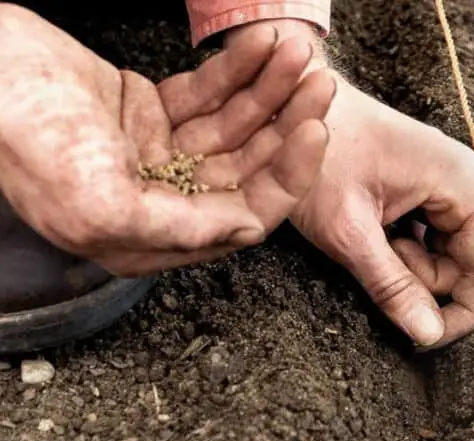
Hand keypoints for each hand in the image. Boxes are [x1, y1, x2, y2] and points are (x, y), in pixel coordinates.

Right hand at [0, 5, 332, 275]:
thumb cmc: (22, 137)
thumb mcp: (96, 201)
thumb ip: (175, 227)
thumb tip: (245, 231)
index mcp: (149, 236)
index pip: (242, 215)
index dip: (286, 177)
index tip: (313, 132)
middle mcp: (161, 199)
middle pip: (248, 166)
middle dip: (288, 125)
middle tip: (320, 84)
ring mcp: (157, 153)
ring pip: (234, 126)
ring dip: (270, 91)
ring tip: (298, 53)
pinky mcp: (150, 112)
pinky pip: (206, 94)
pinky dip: (236, 71)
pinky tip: (262, 47)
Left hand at [225, 20, 473, 349]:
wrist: (292, 100)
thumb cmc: (317, 159)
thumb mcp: (349, 231)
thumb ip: (392, 285)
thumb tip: (429, 337)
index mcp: (461, 186)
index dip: (458, 314)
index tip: (421, 340)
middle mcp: (465, 181)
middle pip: (464, 263)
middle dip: (423, 281)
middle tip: (374, 260)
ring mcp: (448, 180)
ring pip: (444, 252)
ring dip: (408, 263)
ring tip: (367, 239)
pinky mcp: (427, 183)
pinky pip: (429, 233)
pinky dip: (401, 245)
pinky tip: (371, 229)